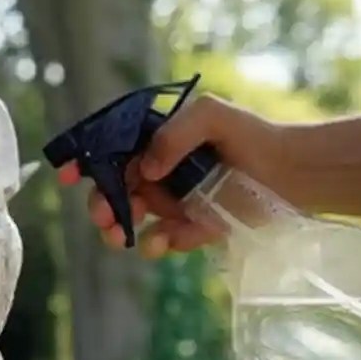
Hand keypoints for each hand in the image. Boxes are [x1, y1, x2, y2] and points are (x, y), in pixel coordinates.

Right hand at [86, 94, 288, 258]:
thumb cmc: (252, 136)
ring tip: (119, 235)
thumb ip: (175, 133)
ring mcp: (171, 205)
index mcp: (154, 144)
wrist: (293, 172)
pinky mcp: (190, 230)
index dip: (84, 161)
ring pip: (130, 220)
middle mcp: (157, 175)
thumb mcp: (212, 115)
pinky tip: (159, 242)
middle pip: (112, 190)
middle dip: (99, 203)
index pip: (109, 151)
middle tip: (103, 214)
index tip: (67, 174)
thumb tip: (147, 169)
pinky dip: (155, 243)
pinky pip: (162, 240)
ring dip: (117, 228)